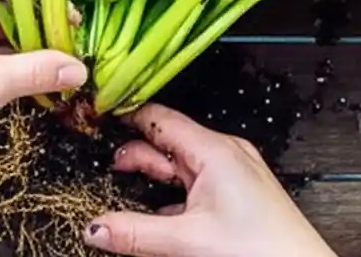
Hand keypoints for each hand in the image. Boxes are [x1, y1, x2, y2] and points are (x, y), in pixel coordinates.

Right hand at [84, 104, 334, 256]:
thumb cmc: (264, 250)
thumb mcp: (187, 241)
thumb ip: (135, 234)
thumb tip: (96, 228)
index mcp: (215, 150)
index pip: (159, 118)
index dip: (126, 117)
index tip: (99, 118)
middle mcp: (226, 155)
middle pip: (166, 144)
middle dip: (134, 156)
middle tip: (103, 167)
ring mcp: (233, 175)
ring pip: (180, 169)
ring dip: (152, 179)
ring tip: (123, 189)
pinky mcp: (237, 197)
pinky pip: (194, 188)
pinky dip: (171, 197)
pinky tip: (157, 216)